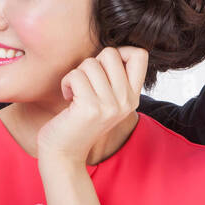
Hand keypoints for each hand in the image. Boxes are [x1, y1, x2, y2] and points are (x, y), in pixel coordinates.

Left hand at [36, 47, 147, 166]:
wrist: (64, 154)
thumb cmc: (78, 122)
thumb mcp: (105, 101)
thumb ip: (114, 79)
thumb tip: (113, 50)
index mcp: (133, 98)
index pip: (140, 55)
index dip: (119, 51)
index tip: (103, 68)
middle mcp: (126, 101)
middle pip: (111, 53)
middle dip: (91, 63)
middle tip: (85, 84)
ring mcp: (110, 105)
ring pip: (90, 63)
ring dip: (76, 75)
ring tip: (75, 93)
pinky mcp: (90, 108)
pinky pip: (76, 75)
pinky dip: (66, 83)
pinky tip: (68, 98)